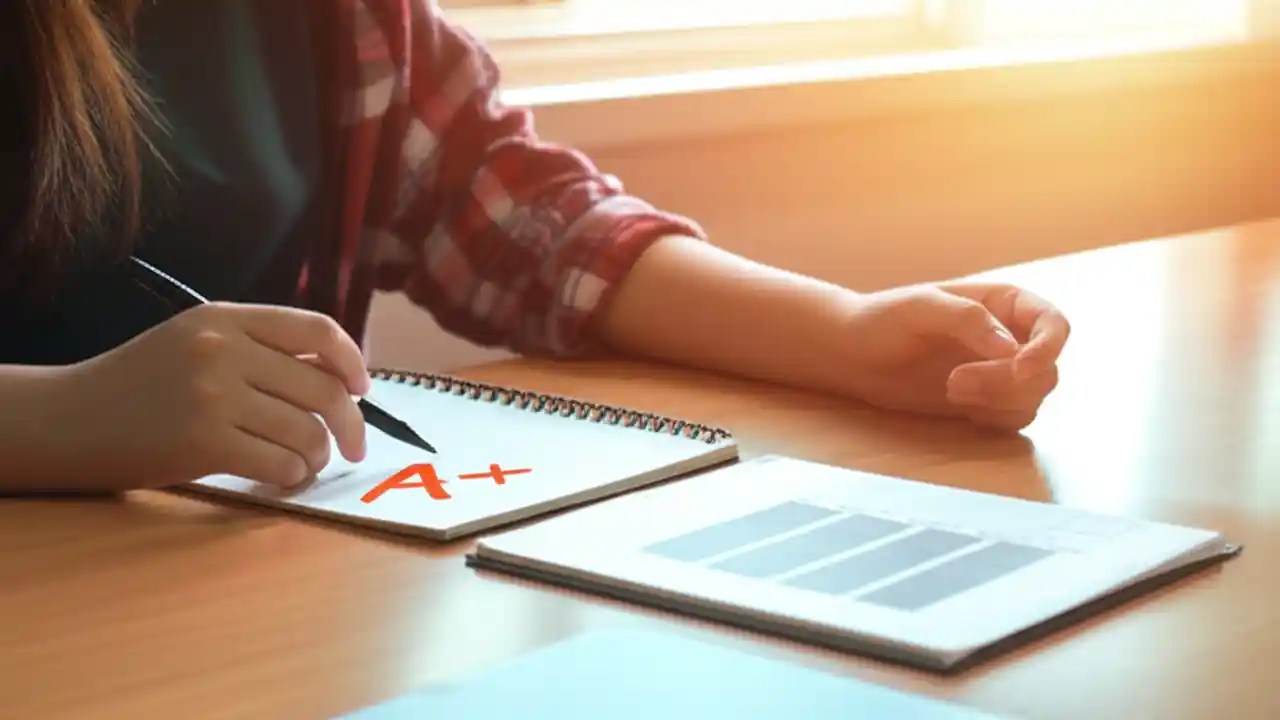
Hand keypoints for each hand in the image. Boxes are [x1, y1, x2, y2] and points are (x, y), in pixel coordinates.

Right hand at [64, 303, 371, 488]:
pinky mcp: (202, 442)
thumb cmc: (141, 386)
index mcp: (225, 318)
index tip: (362, 389)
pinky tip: (282, 478)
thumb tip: (339, 377)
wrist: (69, 419)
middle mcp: (221, 350)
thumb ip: (260, 350)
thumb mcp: (196, 343)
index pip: (316, 329)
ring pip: (307, 432)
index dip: (352, 361)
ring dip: (318, 456)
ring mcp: (212, 395)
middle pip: (323, 388)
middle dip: (351, 424)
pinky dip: (293, 477)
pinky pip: (280, 464)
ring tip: (306, 463)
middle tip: (352, 446)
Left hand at [836, 282, 1068, 429]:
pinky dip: (993, 418)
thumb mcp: (921, 307)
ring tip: (950, 390)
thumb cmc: (882, 319)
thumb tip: (1012, 351)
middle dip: (1007, 382)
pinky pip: (1014, 418)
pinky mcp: (984, 402)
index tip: (1021, 367)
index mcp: (1005, 304)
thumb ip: (968, 320)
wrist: (852, 354)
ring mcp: (999, 372)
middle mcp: (1011, 337)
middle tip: (955, 384)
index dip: (1049, 348)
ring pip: (1033, 397)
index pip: (1054, 324)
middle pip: (1046, 369)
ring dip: (997, 401)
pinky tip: (958, 406)